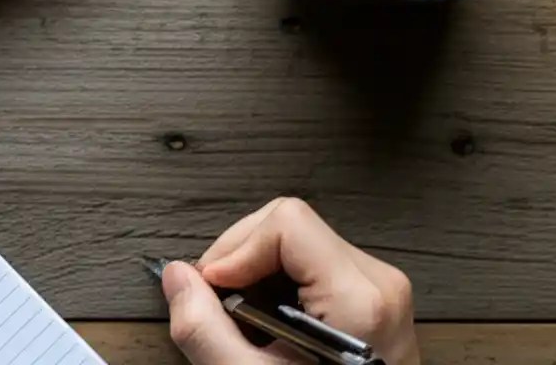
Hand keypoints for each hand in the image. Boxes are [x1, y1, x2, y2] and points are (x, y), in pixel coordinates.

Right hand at [163, 197, 419, 364]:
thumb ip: (205, 331)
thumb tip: (176, 276)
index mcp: (358, 299)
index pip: (287, 224)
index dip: (237, 249)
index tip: (212, 287)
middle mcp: (377, 282)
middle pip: (290, 225)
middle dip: (239, 257)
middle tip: (214, 301)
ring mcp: (378, 288)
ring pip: (298, 241)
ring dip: (254, 270)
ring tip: (239, 316)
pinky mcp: (372, 297)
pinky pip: (312, 262)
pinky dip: (276, 281)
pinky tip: (265, 320)